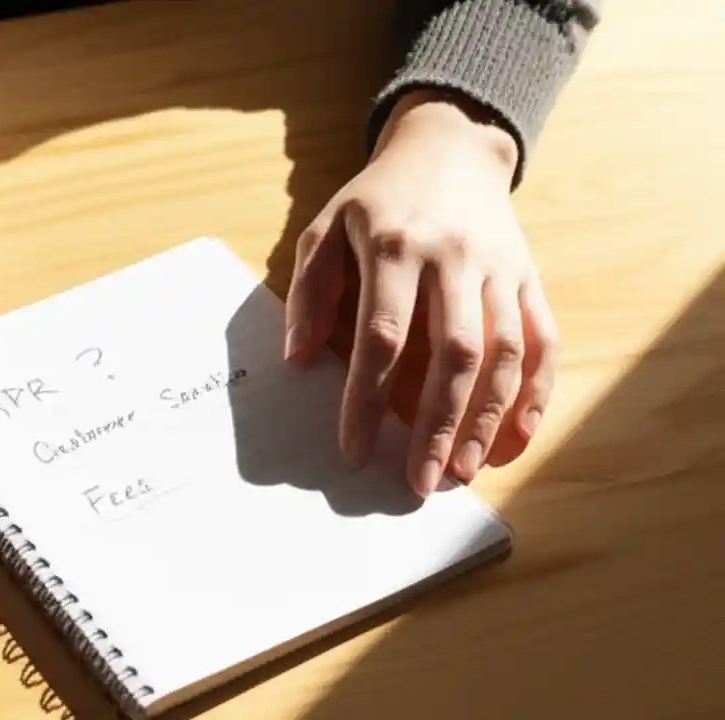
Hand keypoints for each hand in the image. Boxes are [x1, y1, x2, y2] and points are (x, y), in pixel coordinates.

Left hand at [285, 90, 558, 495]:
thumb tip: (298, 358)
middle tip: (420, 482)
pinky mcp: (528, 277)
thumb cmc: (377, 199)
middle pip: (453, 354)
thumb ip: (310, 289)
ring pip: (504, 353)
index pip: (382, 337)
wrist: (449, 148)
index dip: (366, 400)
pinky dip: (537, 393)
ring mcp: (498, 270)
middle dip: (436, 424)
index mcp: (395, 249)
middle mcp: (453, 261)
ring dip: (487, 419)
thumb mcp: (326, 225)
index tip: (354, 451)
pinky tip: (517, 438)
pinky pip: (543, 340)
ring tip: (463, 470)